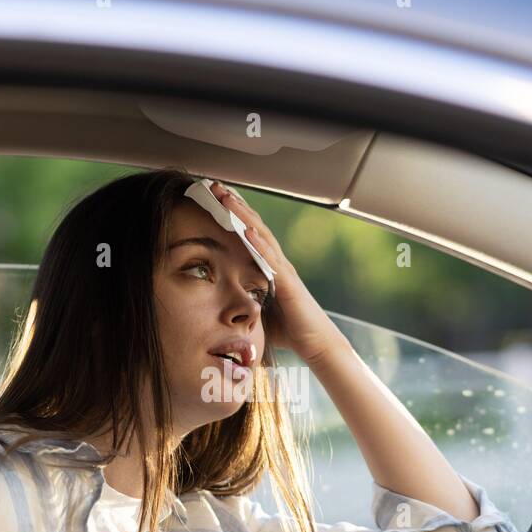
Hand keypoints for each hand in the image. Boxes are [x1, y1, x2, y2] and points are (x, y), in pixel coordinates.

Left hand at [211, 181, 346, 365]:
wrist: (317, 345)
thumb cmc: (291, 330)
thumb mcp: (259, 311)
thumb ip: (244, 300)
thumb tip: (221, 303)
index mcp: (270, 267)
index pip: (249, 234)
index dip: (233, 215)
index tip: (215, 199)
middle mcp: (278, 263)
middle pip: (254, 226)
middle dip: (235, 206)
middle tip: (215, 186)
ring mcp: (285, 271)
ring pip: (262, 235)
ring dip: (243, 215)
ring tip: (226, 198)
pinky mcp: (289, 284)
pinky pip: (272, 260)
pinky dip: (259, 243)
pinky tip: (246, 230)